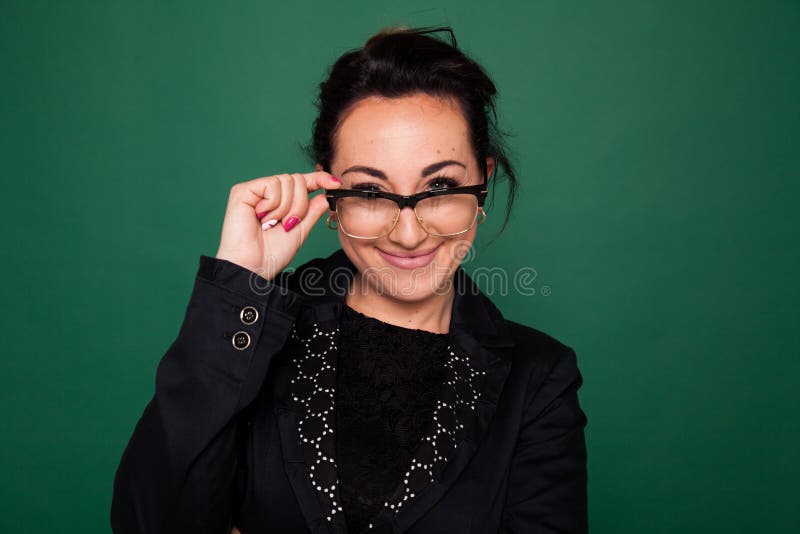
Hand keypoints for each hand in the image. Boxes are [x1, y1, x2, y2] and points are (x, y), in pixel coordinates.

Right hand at [215, 171, 340, 279]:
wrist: (254, 267)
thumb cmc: (271, 254)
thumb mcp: (300, 231)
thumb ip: (312, 212)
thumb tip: (324, 195)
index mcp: (280, 201)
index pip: (302, 183)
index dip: (319, 179)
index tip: (336, 184)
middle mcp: (266, 193)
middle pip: (297, 180)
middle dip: (300, 205)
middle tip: (287, 224)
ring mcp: (255, 190)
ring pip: (287, 181)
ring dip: (286, 208)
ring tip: (272, 224)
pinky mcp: (243, 191)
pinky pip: (272, 185)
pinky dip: (274, 204)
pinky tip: (262, 218)